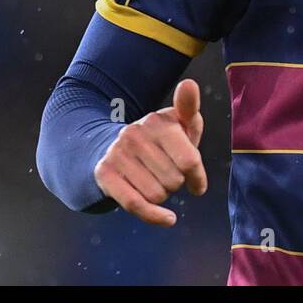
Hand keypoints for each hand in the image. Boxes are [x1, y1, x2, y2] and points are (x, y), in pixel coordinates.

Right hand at [94, 79, 207, 225]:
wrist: (111, 149)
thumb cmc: (159, 141)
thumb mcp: (178, 124)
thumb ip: (189, 109)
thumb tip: (189, 84)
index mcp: (158, 121)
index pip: (188, 160)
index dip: (197, 176)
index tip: (197, 184)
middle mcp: (135, 134)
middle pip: (174, 181)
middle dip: (175, 183)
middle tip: (165, 174)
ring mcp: (117, 154)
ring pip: (157, 195)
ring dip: (161, 196)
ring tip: (153, 181)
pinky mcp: (105, 175)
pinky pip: (136, 205)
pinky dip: (155, 216)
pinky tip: (168, 218)